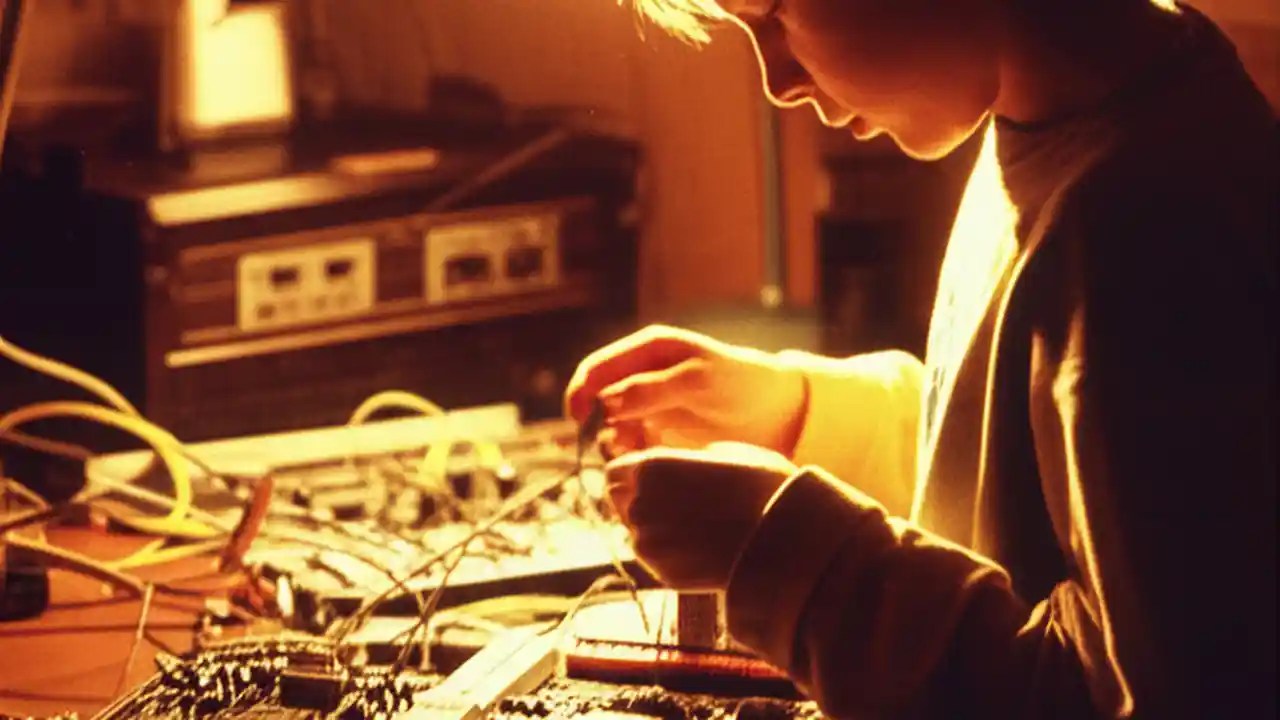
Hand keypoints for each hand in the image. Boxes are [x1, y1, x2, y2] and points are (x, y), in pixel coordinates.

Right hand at [565, 325, 806, 456]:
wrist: (777, 412)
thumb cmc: (739, 384)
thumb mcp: (697, 381)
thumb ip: (651, 389)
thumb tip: (606, 402)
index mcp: (647, 351)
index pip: (597, 368)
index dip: (581, 392)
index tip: (579, 420)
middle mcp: (641, 378)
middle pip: (597, 401)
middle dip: (597, 425)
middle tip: (614, 446)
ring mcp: (648, 408)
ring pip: (610, 429)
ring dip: (614, 446)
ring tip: (637, 455)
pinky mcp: (659, 436)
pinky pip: (631, 449)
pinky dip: (631, 458)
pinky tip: (648, 464)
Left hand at [605, 442, 796, 590]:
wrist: (784, 544)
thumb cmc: (763, 488)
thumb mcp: (728, 452)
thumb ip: (691, 456)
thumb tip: (688, 459)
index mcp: (651, 468)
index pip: (615, 472)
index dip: (632, 475)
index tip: (652, 480)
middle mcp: (639, 506)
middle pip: (619, 502)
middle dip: (639, 500)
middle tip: (673, 504)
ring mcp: (648, 544)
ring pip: (636, 532)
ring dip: (654, 528)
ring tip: (695, 527)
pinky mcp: (661, 575)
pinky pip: (655, 559)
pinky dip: (669, 554)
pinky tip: (701, 548)